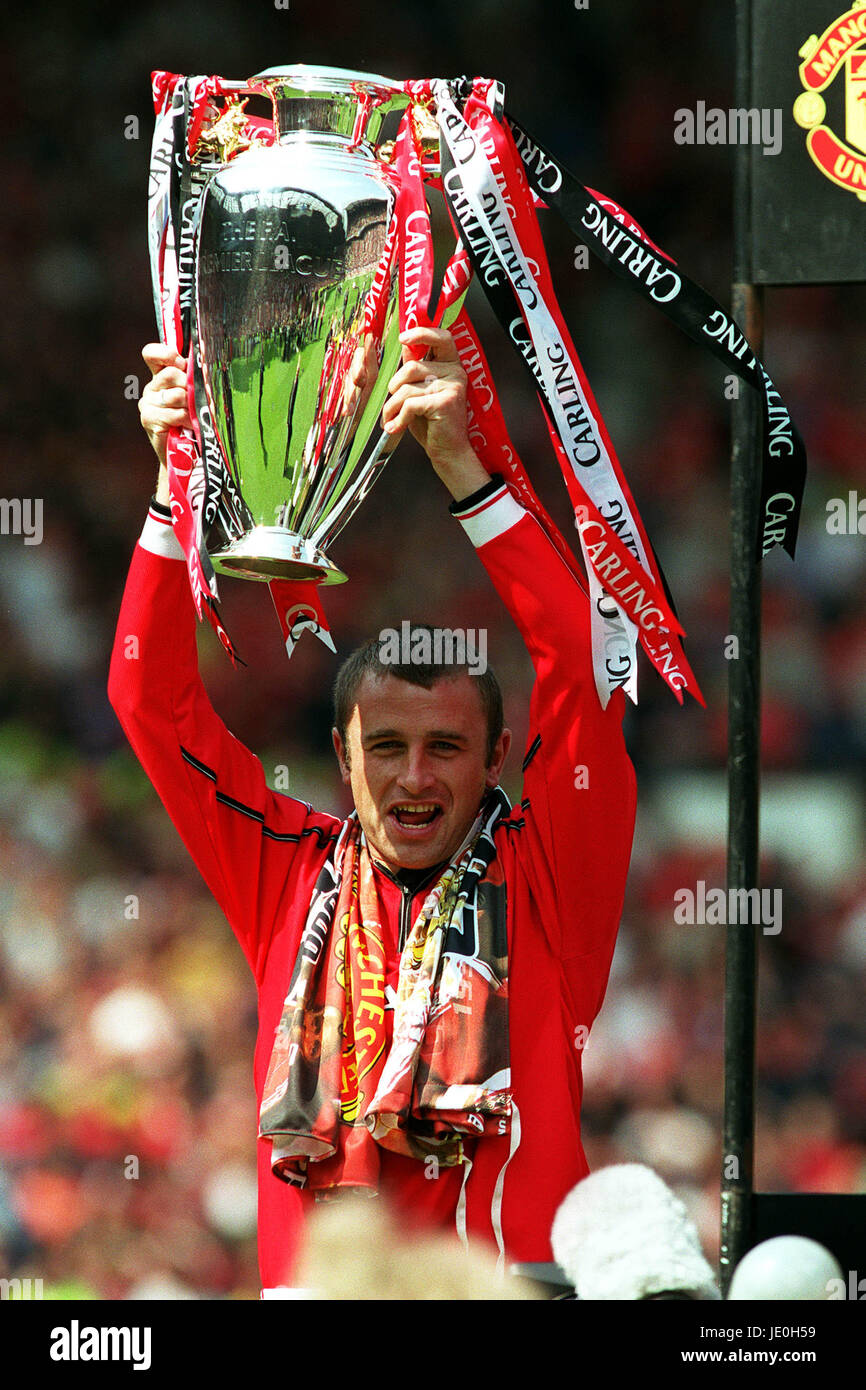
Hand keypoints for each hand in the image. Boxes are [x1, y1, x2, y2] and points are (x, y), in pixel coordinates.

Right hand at [139, 344, 190, 467]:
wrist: (187, 455)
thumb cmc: (195, 422)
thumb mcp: (198, 397)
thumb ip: (198, 380)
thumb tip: (206, 368)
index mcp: (162, 375)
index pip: (152, 354)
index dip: (166, 353)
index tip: (182, 363)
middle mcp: (152, 387)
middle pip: (171, 373)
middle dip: (190, 385)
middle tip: (197, 399)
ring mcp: (148, 403)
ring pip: (176, 394)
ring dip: (191, 406)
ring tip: (195, 416)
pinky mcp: (148, 419)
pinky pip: (174, 413)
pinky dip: (187, 420)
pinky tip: (190, 426)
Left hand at [382, 326, 488, 498]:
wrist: (448, 451)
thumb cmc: (432, 423)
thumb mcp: (421, 392)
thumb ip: (416, 371)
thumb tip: (405, 347)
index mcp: (452, 365)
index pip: (442, 337)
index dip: (422, 333)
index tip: (403, 338)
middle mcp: (455, 372)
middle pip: (412, 367)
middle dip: (394, 386)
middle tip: (391, 404)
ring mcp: (452, 386)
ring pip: (407, 388)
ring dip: (392, 406)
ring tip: (391, 419)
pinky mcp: (446, 402)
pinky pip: (411, 403)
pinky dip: (399, 418)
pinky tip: (396, 428)